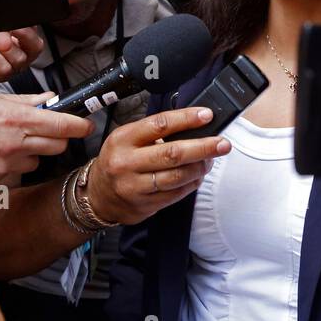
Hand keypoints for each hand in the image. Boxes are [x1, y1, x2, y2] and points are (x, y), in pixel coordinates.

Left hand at [0, 27, 45, 91]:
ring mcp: (10, 65)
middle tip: (9, 28)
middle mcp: (19, 52)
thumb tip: (6, 24)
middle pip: (36, 47)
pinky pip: (5, 69)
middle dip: (24, 35)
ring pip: (20, 59)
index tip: (17, 18)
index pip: (35, 30)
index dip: (29, 25)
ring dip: (5, 47)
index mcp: (20, 36)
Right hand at [0, 91, 91, 184]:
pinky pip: (15, 170)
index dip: (79, 126)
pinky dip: (12, 161)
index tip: (86, 125)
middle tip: (47, 129)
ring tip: (11, 139)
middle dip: (58, 138)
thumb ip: (22, 102)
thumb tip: (47, 100)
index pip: (61, 126)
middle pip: (56, 146)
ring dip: (33, 150)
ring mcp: (3, 164)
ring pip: (37, 159)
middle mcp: (11, 144)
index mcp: (12, 119)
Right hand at [86, 107, 229, 224]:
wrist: (97, 195)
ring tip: (211, 160)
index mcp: (123, 139)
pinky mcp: (143, 204)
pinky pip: (175, 194)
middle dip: (203, 147)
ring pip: (176, 177)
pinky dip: (191, 184)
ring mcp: (134, 186)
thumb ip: (155, 132)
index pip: (159, 124)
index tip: (207, 116)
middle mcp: (127, 162)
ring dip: (200, 168)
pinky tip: (198, 176)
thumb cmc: (118, 159)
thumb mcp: (127, 138)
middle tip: (223, 144)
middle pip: (172, 154)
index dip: (186, 119)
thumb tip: (194, 125)